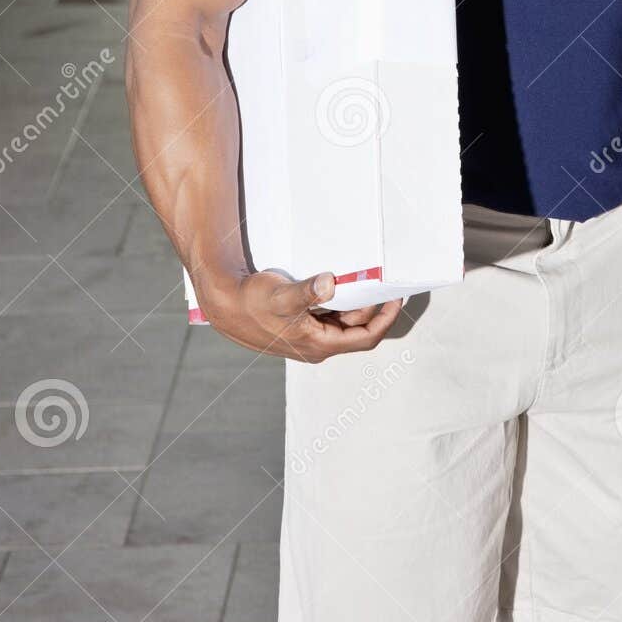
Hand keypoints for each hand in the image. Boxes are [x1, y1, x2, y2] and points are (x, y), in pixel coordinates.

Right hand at [201, 269, 403, 361]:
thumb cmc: (251, 302)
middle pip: (357, 327)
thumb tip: (328, 283)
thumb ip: (306, 291)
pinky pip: (330, 314)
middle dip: (373, 305)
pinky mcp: (302, 325)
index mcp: (319, 344)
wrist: (224, 305)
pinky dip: (340, 300)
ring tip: (367, 277)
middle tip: (385, 280)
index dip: (386, 319)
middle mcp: (318, 344)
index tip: (397, 297)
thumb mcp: (281, 295)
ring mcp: (310, 335)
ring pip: (344, 320)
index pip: (366, 337)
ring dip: (356, 301)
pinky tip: (341, 282)